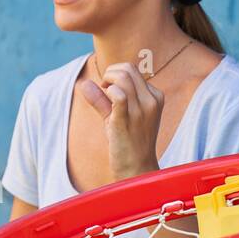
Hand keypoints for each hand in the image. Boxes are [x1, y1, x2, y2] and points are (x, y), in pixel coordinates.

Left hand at [79, 61, 163, 180]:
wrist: (136, 168)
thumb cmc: (127, 143)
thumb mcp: (118, 116)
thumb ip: (102, 99)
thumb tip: (83, 83)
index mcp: (155, 97)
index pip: (133, 70)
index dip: (114, 74)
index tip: (107, 89)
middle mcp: (151, 101)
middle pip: (128, 69)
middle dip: (109, 73)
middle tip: (103, 89)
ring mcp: (142, 110)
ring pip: (123, 77)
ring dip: (107, 81)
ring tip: (103, 94)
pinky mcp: (127, 119)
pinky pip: (118, 94)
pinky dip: (107, 92)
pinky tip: (105, 104)